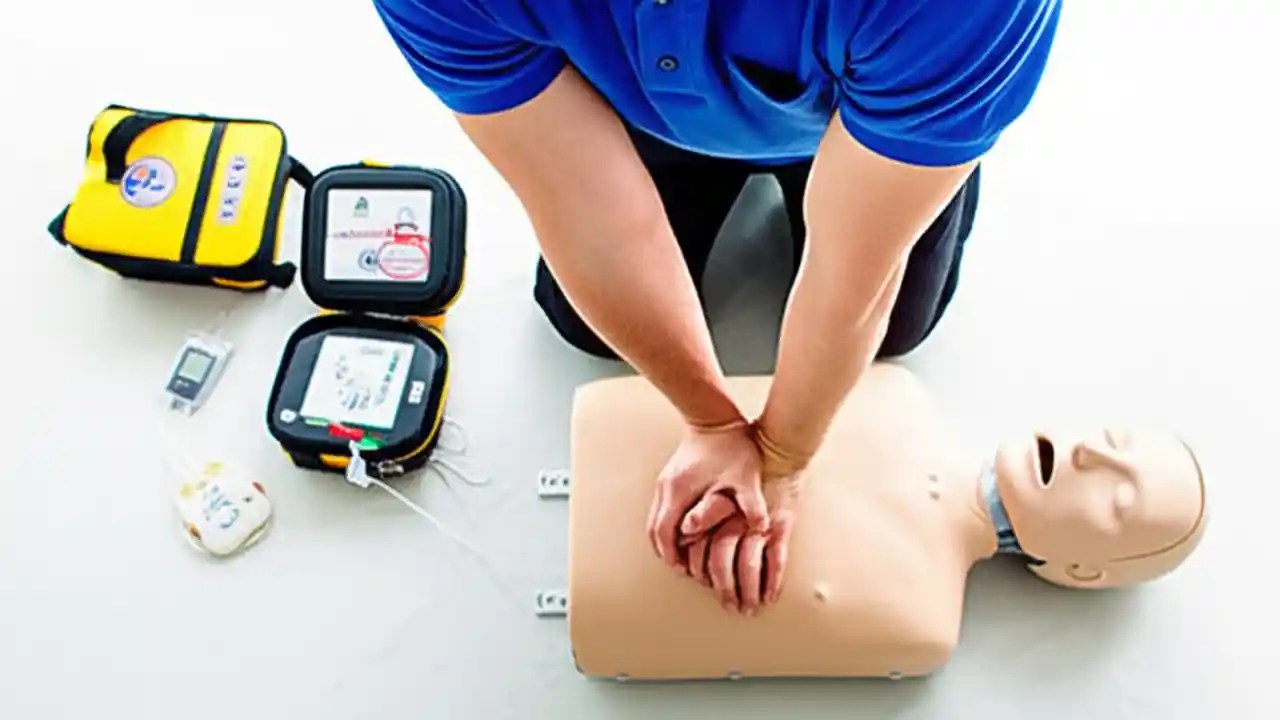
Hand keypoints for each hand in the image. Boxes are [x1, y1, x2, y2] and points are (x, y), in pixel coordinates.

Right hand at [646, 421, 770, 570]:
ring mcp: (665, 482)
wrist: (716, 417)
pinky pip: (661, 510)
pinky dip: (668, 526)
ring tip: (684, 555)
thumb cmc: (732, 446)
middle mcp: (666, 488)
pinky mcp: (670, 478)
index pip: (664, 533)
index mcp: (679, 491)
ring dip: (666, 540)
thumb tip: (762, 528)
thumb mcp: (747, 477)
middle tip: (684, 568)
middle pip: (654, 531)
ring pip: (654, 521)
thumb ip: (752, 504)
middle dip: (666, 552)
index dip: (673, 555)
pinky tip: (686, 533)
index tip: (685, 570)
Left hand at [682, 473, 802, 614]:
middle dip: (724, 588)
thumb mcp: (715, 489)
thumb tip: (683, 537)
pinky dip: (772, 581)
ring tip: (748, 608)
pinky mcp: (780, 526)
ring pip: (749, 565)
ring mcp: (759, 524)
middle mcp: (735, 519)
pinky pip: (776, 560)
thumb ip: (700, 513)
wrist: (774, 454)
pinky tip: (769, 597)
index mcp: (715, 511)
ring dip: (748, 591)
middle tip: (729, 606)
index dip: (699, 571)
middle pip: (722, 561)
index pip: (701, 548)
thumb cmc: (741, 473)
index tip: (702, 586)